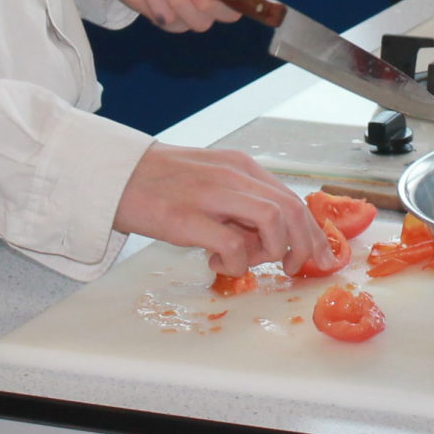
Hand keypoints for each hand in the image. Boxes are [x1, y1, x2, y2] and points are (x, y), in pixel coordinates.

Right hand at [113, 143, 340, 277]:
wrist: (114, 176)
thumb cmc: (161, 183)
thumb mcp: (211, 180)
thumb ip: (241, 201)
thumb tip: (270, 237)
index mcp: (241, 166)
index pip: (292, 198)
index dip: (312, 230)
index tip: (319, 255)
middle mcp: (232, 175)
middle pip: (291, 209)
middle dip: (304, 244)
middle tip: (295, 267)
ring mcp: (210, 195)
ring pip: (272, 220)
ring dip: (271, 251)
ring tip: (248, 262)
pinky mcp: (187, 218)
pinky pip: (233, 246)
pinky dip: (235, 263)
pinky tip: (215, 264)